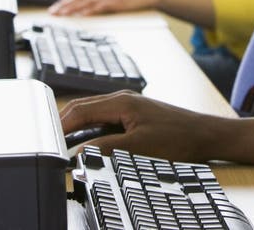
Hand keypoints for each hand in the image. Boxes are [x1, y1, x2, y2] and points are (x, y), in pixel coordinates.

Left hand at [49, 0, 160, 16]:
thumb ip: (98, 1)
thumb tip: (85, 10)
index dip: (63, 2)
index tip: (54, 9)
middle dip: (63, 6)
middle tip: (52, 13)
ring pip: (85, 2)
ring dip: (72, 8)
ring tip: (62, 14)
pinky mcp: (114, 2)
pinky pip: (99, 7)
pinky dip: (90, 10)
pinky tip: (83, 14)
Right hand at [60, 90, 220, 161]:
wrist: (205, 135)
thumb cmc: (179, 137)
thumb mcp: (139, 147)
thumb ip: (106, 147)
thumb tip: (80, 152)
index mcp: (121, 102)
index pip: (79, 110)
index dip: (60, 126)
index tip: (48, 141)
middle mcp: (122, 100)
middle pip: (82, 109)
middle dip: (64, 126)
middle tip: (50, 144)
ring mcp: (128, 107)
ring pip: (92, 115)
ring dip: (78, 129)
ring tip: (64, 147)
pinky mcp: (134, 116)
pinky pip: (104, 121)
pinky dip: (91, 132)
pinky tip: (89, 145)